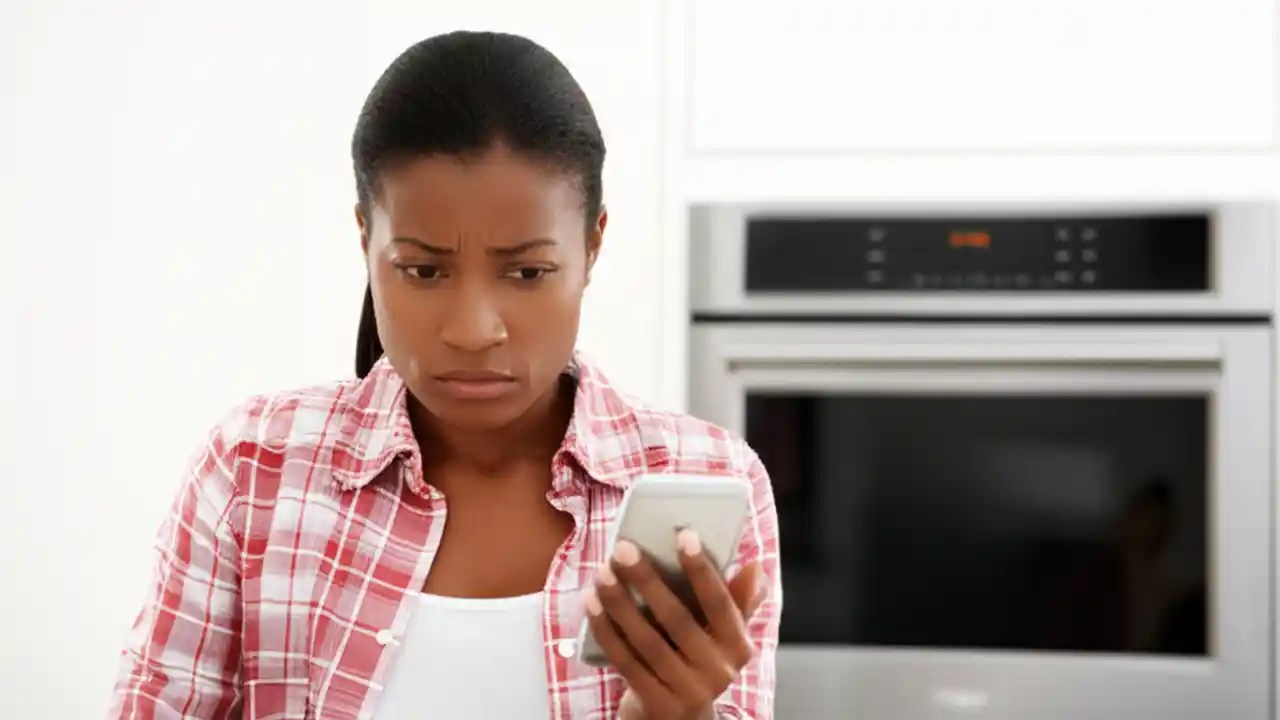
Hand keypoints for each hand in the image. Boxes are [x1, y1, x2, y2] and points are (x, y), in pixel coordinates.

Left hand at [584, 529, 765, 719]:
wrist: (682, 718)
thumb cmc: (699, 659)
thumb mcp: (723, 634)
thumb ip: (737, 601)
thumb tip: (755, 567)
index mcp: (739, 646)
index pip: (720, 602)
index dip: (703, 569)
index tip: (685, 535)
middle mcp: (719, 672)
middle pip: (677, 619)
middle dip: (647, 580)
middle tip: (623, 548)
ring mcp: (688, 692)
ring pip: (647, 641)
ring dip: (620, 604)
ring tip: (602, 574)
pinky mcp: (658, 705)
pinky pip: (626, 662)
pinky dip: (607, 631)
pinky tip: (592, 605)